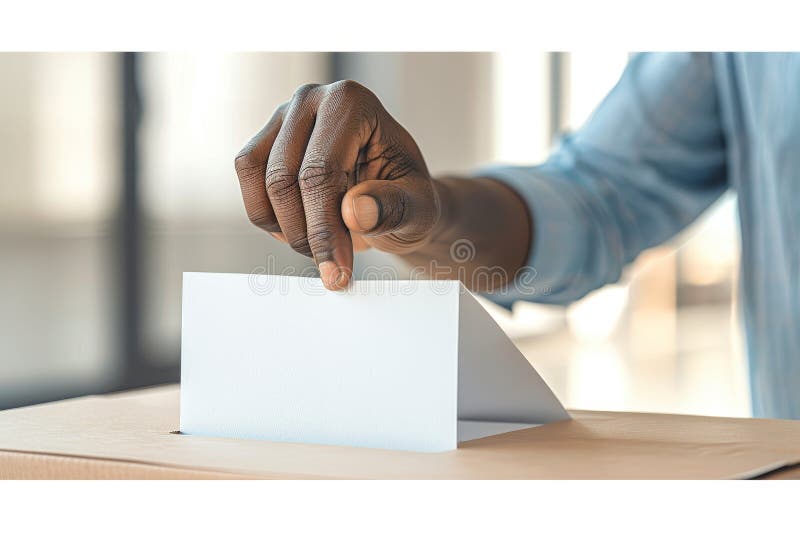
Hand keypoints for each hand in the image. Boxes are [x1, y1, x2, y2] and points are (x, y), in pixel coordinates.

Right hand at [235, 80, 439, 289]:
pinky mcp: (265, 141)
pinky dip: (270, 219)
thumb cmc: (408, 197)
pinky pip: (249, 186)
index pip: (321, 171)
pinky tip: (303, 230)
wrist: (396, 194)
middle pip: (285, 178)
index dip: (324, 229)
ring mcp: (283, 118)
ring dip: (287, 229)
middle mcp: (311, 99)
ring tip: (323, 247)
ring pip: (261, 183)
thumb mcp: (418, 209)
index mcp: (352, 103)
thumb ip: (394, 208)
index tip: (338, 274)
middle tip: (334, 269)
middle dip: (306, 235)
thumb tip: (354, 212)